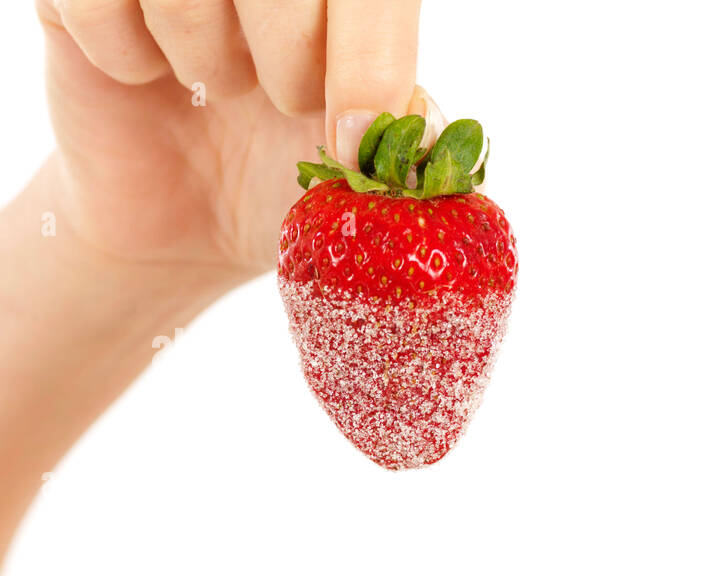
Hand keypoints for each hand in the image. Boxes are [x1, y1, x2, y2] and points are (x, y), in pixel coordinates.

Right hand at [35, 0, 431, 283]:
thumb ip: (407, 138)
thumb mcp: (360, 173)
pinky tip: (145, 75)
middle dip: (289, 53)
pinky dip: (123, 56)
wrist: (190, 225)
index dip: (367, 51)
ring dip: (204, 55)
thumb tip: (432, 129)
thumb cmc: (285, 179)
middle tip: (282, 100)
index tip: (352, 139)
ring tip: (215, 85)